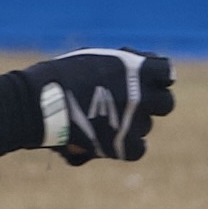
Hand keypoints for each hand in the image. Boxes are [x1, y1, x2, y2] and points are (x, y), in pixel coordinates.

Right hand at [18, 48, 175, 163]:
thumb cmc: (62, 76)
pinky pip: (138, 148)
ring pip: (146, 126)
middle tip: (133, 104)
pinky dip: (125, 146)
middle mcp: (142, 95)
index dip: (159, 78)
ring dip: (132, 123)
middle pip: (166, 103)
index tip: (149, 81)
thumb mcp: (96, 59)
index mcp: (136, 70)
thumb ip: (123, 68)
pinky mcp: (126, 146)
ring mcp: (136, 122)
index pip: (166, 73)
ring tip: (102, 120)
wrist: (41, 102)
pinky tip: (108, 139)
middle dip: (153, 102)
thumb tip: (140, 74)